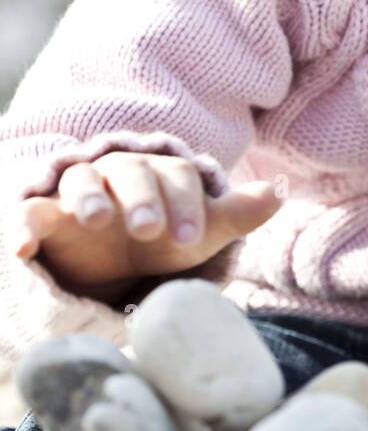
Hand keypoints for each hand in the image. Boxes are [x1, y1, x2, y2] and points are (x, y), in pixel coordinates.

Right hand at [5, 151, 282, 296]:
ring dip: (87, 195)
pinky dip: (22, 226)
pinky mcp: (43, 217)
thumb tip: (279, 191)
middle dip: (141, 198)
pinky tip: (22, 248)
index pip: (178, 177)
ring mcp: (78, 192)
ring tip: (95, 220)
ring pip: (79, 179)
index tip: (189, 237)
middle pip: (130, 172)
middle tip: (150, 230)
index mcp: (162, 173)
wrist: (115, 258)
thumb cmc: (164, 237)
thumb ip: (237, 212)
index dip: (187, 203)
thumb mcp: (202, 230)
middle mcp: (119, 174)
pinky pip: (28, 214)